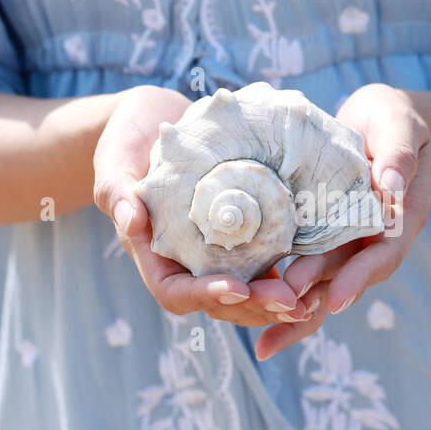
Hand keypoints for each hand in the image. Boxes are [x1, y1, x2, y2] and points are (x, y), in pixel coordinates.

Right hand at [93, 86, 314, 325]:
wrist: (154, 122)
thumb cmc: (127, 139)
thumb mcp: (114, 159)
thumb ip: (116, 191)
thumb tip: (128, 219)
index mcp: (153, 254)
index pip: (175, 292)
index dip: (205, 296)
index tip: (238, 287)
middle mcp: (186, 262)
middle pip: (219, 303)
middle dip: (254, 307)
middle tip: (292, 302)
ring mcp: (214, 254)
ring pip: (247, 294)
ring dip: (276, 302)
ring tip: (310, 301)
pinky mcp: (241, 238)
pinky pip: (264, 266)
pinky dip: (288, 276)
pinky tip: (316, 276)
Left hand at [255, 83, 430, 358]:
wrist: (377, 121)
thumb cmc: (392, 119)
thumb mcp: (400, 125)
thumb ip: (398, 153)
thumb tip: (390, 183)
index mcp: (401, 219)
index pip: (384, 254)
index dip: (359, 277)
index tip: (335, 298)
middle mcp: (375, 240)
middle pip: (347, 278)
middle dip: (314, 294)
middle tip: (279, 301)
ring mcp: (347, 243)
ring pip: (322, 285)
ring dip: (294, 310)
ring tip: (263, 339)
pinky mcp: (321, 239)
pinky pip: (303, 272)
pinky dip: (280, 295)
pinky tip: (253, 319)